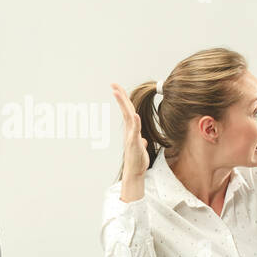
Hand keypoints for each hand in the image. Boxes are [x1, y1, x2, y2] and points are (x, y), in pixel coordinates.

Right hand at [111, 82, 148, 201]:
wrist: (135, 171)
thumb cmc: (137, 159)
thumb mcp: (141, 147)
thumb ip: (140, 140)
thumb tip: (143, 139)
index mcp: (131, 129)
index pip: (128, 110)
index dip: (123, 99)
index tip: (117, 88)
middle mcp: (130, 130)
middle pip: (126, 109)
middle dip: (120, 96)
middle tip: (113, 84)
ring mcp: (131, 135)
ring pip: (128, 116)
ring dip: (123, 105)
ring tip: (117, 93)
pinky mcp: (134, 143)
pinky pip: (135, 131)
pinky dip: (135, 123)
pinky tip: (135, 115)